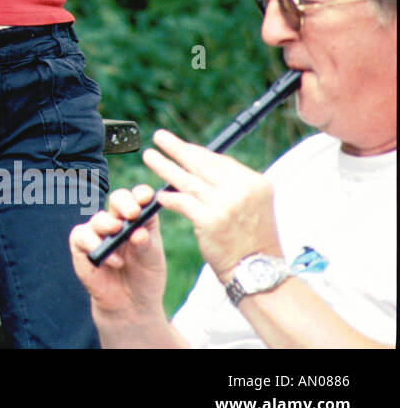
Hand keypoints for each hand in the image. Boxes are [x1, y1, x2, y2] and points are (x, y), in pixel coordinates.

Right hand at [70, 184, 168, 321]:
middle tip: (133, 213)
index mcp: (139, 219)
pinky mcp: (81, 245)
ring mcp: (98, 232)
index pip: (139, 198)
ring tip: (118, 234)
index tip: (147, 197)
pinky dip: (95, 245)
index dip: (141, 194)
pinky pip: (83, 236)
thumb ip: (146, 244)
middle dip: (124, 203)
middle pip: (117, 199)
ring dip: (108, 224)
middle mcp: (118, 221)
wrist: (130, 304)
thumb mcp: (152, 260)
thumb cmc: (144, 277)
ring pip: (99, 218)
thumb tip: (138, 232)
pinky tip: (113, 261)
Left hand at [145, 129, 280, 279]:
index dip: (197, 152)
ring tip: (149, 156)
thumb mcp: (254, 206)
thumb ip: (232, 186)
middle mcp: (243, 190)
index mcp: (256, 183)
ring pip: (188, 181)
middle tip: (159, 137)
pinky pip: (182, 203)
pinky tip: (159, 194)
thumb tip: (203, 166)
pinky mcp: (210, 221)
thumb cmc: (252, 240)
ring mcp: (226, 205)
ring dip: (165, 167)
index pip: (221, 160)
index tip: (181, 146)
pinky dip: (169, 198)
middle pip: (202, 164)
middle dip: (178, 149)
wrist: (258, 271)